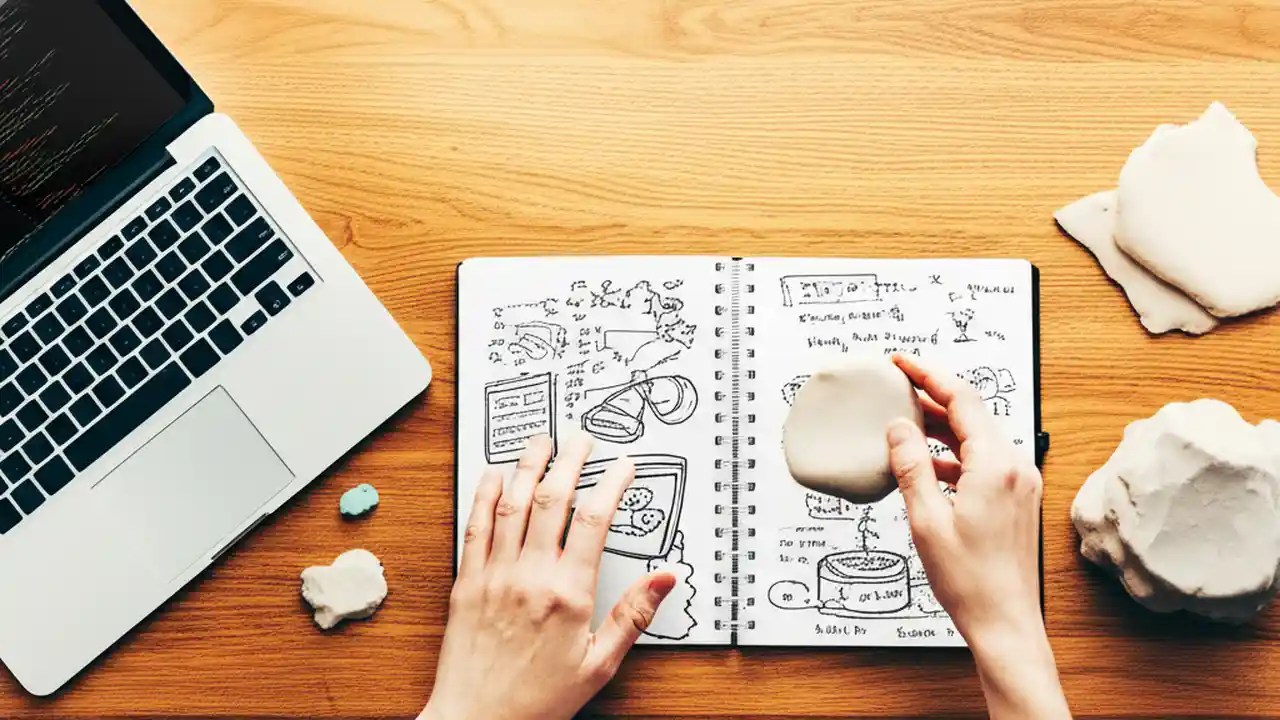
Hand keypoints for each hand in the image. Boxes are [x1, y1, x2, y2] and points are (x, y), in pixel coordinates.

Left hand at [423, 434, 675, 719]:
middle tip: (582, 438)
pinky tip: (495, 474)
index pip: (593, 520)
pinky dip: (485, 494)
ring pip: (513, 503)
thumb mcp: (599, 664)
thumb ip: (633, 616)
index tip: (622, 466)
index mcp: (567, 594)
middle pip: (553, 498)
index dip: (611, 484)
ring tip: (542, 441)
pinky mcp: (466, 582)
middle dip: (570, 460)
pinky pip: (475, 526)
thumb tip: (664, 580)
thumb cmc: (537, 701)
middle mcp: (529, 576)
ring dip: (528, 465)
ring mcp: (494, 575)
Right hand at [885, 354, 1069, 719]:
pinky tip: (928, 465)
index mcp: (996, 466)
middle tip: (896, 388)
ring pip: (977, 437)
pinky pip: (983, 461)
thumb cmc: (970, 581)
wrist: (1006, 623)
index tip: (901, 363)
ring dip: (942, 427)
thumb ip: (911, 466)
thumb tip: (898, 427)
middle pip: (972, 414)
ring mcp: (1021, 483)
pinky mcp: (1017, 499)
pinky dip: (954, 454)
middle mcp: (1016, 468)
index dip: (928, 375)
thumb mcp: (926, 520)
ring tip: (905, 423)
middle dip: (932, 398)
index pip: (962, 399)